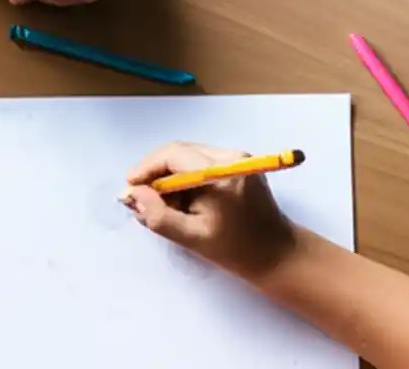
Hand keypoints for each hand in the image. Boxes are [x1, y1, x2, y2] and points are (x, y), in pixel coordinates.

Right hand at [123, 143, 295, 278]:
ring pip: (189, 156)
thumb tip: (133, 195)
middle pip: (180, 152)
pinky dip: (187, 178)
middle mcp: (232, 157)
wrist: (279, 255)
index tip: (129, 188)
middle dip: (156, 173)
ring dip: (171, 177)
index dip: (146, 168)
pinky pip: (203, 163)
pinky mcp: (241, 164)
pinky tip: (185, 202)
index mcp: (222, 174)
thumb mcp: (192, 238)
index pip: (174, 155)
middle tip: (142, 199)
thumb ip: (159, 216)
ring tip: (165, 205)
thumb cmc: (237, 251)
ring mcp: (239, 158)